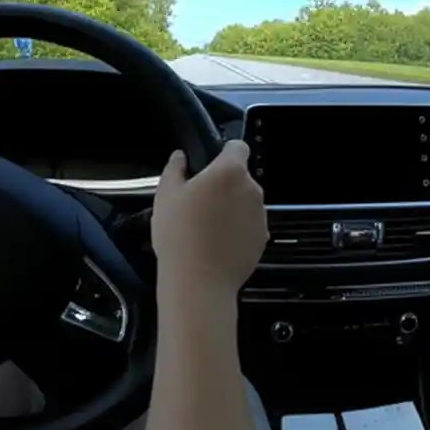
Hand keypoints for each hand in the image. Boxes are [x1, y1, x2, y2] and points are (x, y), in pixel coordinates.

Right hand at [151, 141, 267, 296]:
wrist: (198, 282)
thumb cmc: (178, 234)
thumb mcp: (166, 196)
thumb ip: (175, 169)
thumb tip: (180, 157)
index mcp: (230, 172)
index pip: (238, 147)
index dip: (225, 153)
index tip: (210, 167)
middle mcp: (252, 189)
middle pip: (241, 177)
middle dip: (225, 185)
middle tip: (200, 203)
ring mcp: (261, 215)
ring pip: (246, 202)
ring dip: (233, 208)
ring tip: (207, 228)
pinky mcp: (263, 238)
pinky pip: (250, 225)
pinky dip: (239, 230)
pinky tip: (218, 244)